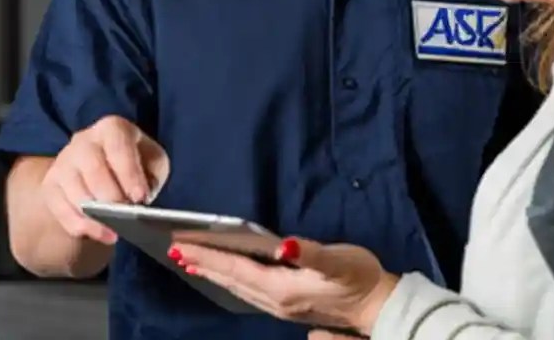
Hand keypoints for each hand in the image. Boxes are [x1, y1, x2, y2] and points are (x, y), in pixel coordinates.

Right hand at [42, 115, 169, 244]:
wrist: (101, 173)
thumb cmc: (132, 166)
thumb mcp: (152, 163)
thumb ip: (152, 176)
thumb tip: (142, 199)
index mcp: (112, 128)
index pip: (118, 144)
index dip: (129, 172)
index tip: (139, 198)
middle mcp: (84, 140)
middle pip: (93, 167)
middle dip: (110, 195)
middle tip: (125, 216)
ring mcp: (64, 162)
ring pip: (74, 189)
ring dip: (95, 214)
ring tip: (113, 231)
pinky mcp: (51, 185)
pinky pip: (60, 208)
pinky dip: (79, 225)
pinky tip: (99, 234)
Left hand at [169, 236, 397, 336]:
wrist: (378, 307)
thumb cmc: (359, 278)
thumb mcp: (337, 261)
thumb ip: (308, 253)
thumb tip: (282, 245)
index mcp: (281, 288)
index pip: (235, 269)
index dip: (208, 256)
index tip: (181, 245)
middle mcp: (274, 301)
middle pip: (231, 280)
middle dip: (203, 265)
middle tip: (175, 252)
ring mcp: (280, 307)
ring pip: (237, 288)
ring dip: (213, 275)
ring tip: (191, 264)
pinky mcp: (288, 306)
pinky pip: (248, 293)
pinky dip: (230, 282)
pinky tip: (228, 279)